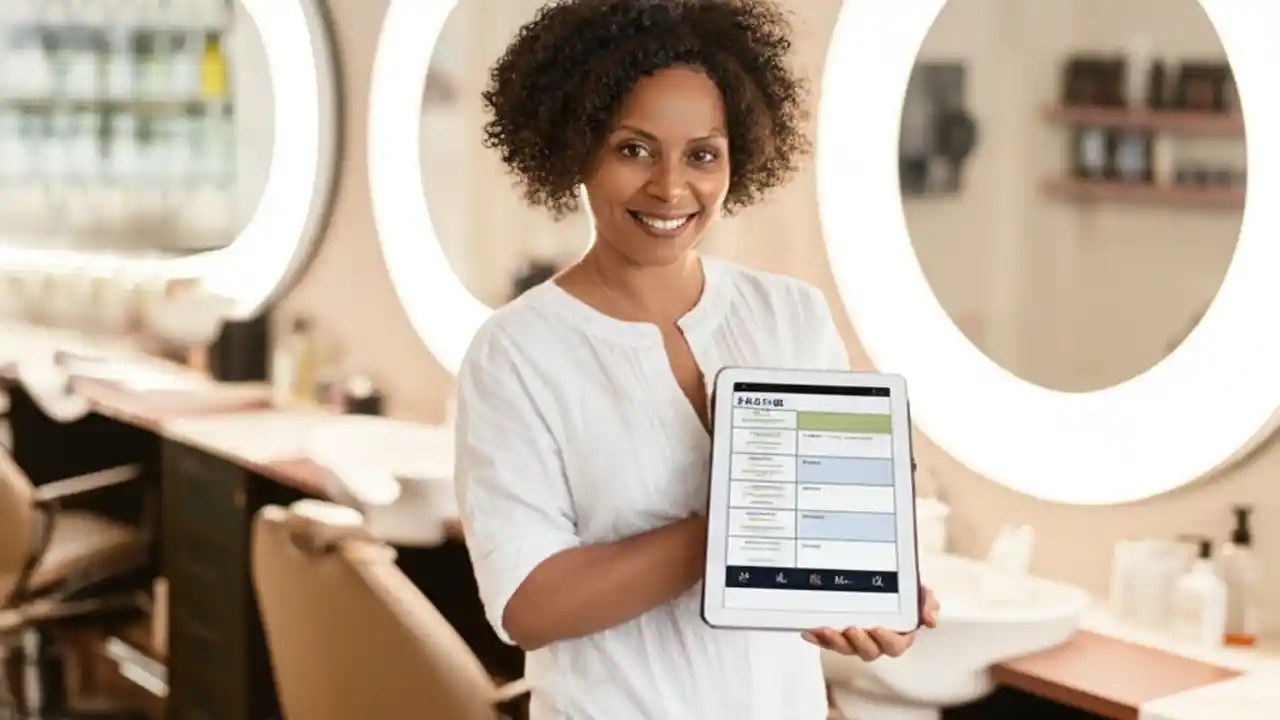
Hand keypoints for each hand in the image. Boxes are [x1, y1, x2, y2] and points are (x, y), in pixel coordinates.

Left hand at [801, 585, 939, 660]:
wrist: (879, 580)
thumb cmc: (902, 590)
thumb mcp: (918, 590)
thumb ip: (926, 602)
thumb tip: (931, 620)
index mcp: (897, 635)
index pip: (895, 646)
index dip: (887, 640)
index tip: (879, 628)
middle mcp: (875, 641)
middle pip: (868, 652)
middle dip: (859, 643)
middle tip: (852, 629)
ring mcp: (854, 640)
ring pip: (844, 648)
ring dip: (834, 641)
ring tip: (825, 629)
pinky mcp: (836, 635)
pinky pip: (825, 640)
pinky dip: (817, 636)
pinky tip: (808, 629)